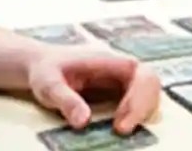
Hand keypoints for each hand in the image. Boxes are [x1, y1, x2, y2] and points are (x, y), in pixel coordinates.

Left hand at [27, 48, 160, 134]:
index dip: (138, 99)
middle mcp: (120, 67)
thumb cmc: (45, 71)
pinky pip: (139, 100)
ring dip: (142, 112)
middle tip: (123, 131)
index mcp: (107, 60)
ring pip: (149, 91)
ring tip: (121, 130)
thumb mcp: (48, 85)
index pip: (138, 72)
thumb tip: (84, 122)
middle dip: (144, 108)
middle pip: (151, 82)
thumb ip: (66, 101)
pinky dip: (136, 114)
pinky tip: (120, 126)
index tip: (120, 125)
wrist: (41, 65)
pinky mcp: (119, 90)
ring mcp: (121, 78)